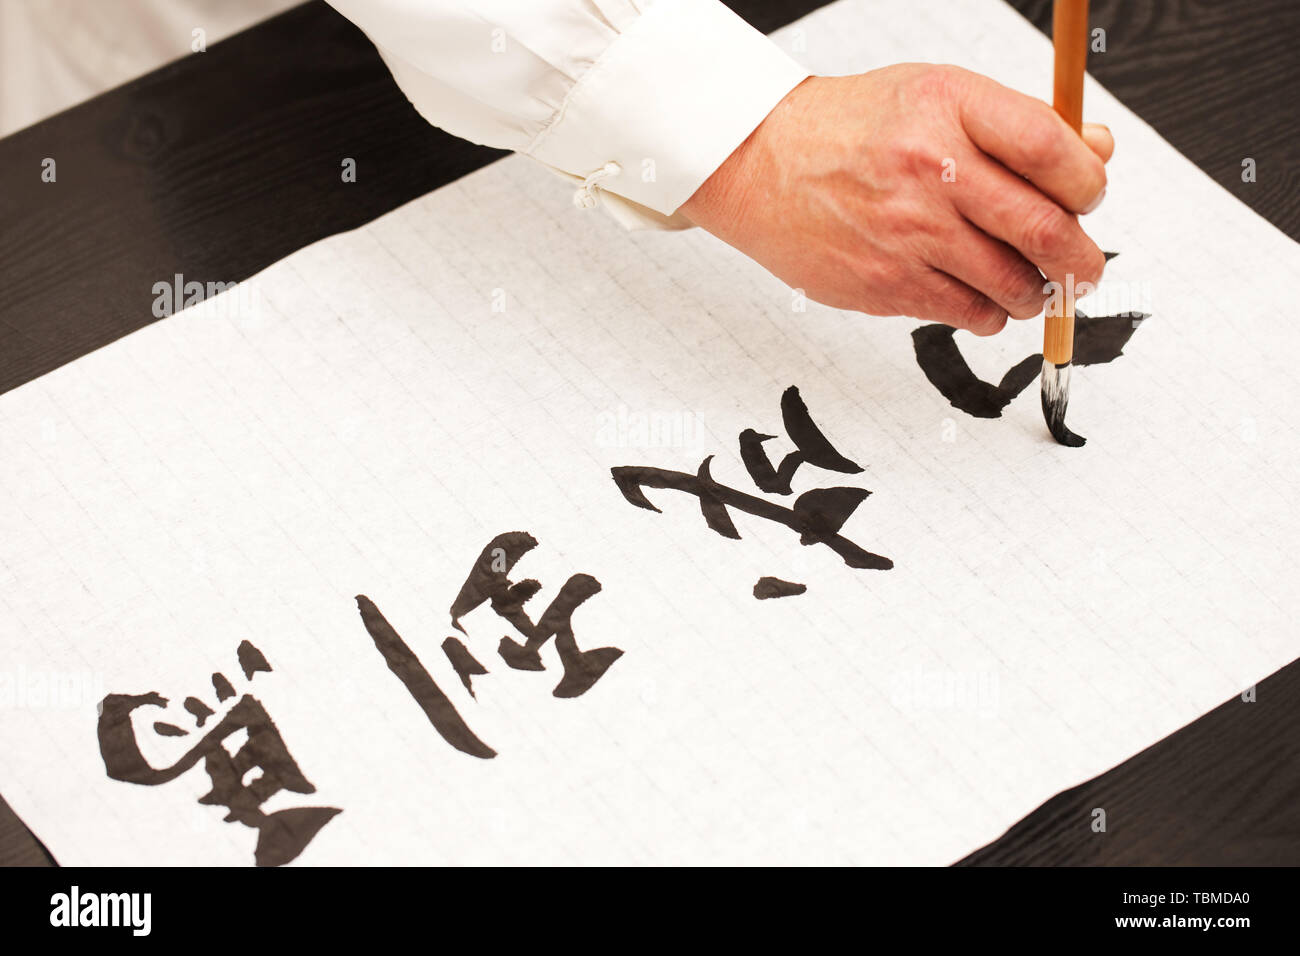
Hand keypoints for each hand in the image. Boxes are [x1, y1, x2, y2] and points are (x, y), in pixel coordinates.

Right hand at [680, 65, 1114, 334]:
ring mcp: (906, 234)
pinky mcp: (887, 284)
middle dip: (1080, 260)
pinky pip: (967, 315)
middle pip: (1043, 230)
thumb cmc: (852, 129)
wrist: (762, 164)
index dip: (1088, 182)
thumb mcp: (936, 96)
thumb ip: (1019, 123)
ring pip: (1012, 285)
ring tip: (1027, 284)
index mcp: (948, 108)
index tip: (1088, 197)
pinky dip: (989, 313)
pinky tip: (978, 295)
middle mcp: (928, 170)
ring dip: (1036, 293)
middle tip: (1081, 268)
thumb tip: (1095, 152)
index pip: (1051, 149)